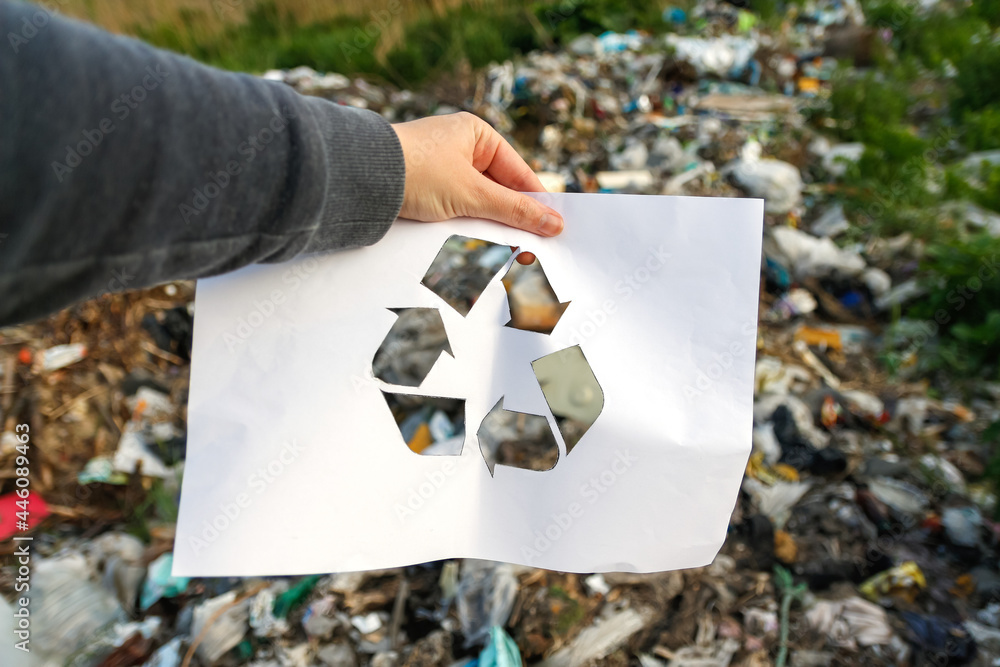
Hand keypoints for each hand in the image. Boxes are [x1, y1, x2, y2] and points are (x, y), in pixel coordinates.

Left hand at [392, 112, 563, 264]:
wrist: (359, 177)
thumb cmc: (415, 171)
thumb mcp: (473, 194)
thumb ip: (515, 211)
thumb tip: (553, 223)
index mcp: (476, 134)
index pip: (518, 173)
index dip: (536, 202)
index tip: (553, 229)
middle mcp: (460, 146)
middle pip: (499, 188)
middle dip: (511, 217)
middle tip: (531, 247)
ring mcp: (440, 167)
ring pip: (477, 201)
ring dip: (488, 224)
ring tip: (504, 248)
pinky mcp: (423, 187)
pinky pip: (455, 207)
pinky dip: (465, 224)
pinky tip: (474, 241)